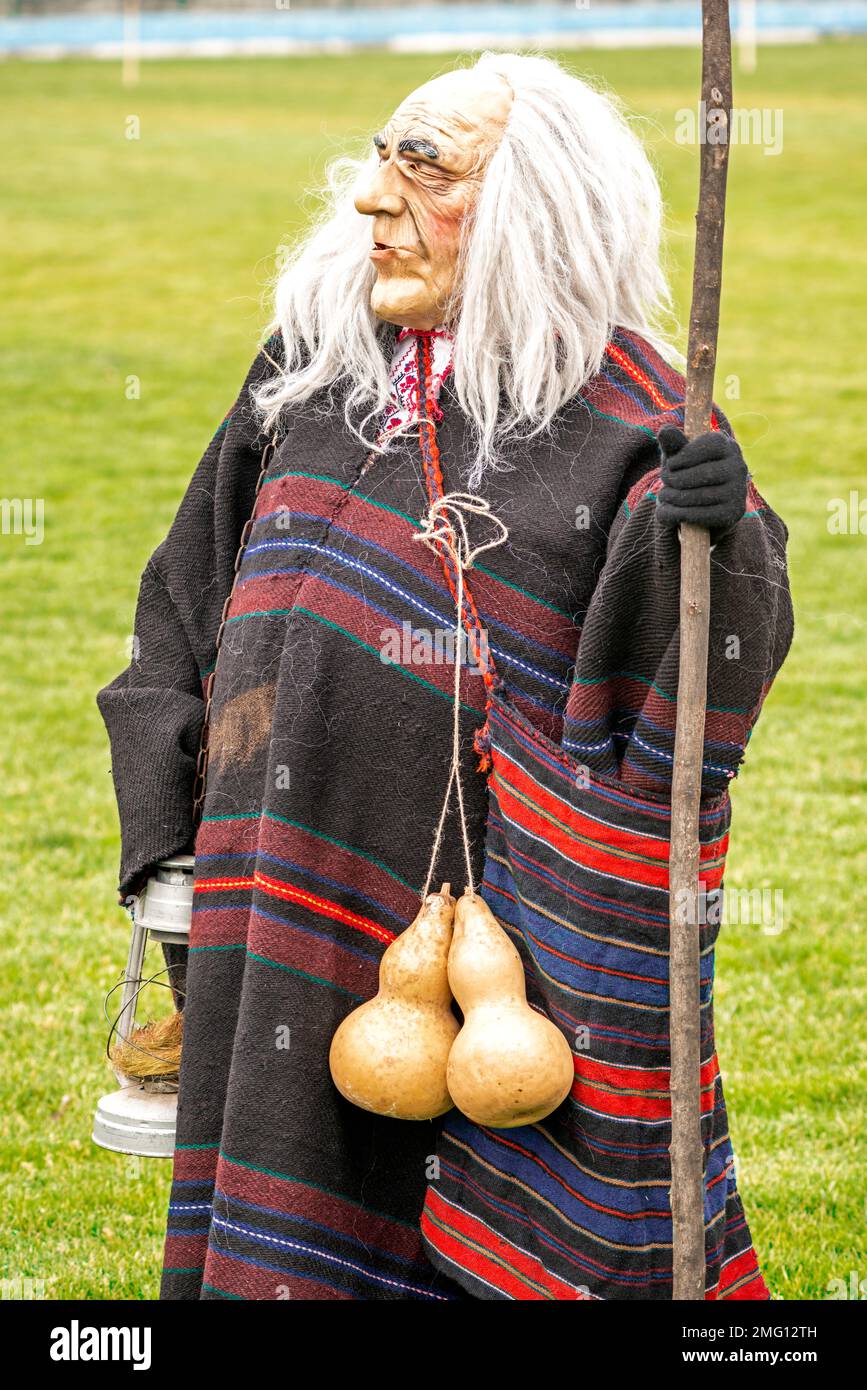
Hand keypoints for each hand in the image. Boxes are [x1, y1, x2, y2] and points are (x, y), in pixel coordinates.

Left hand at [656, 425, 748, 542]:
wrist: (703, 503)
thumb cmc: (688, 472)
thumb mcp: (678, 456)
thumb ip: (672, 443)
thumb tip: (665, 430)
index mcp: (727, 445)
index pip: (709, 445)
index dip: (685, 456)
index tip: (670, 464)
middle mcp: (738, 466)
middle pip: (703, 473)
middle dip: (676, 479)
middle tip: (664, 482)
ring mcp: (738, 490)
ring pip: (700, 495)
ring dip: (674, 497)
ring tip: (664, 496)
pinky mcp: (733, 512)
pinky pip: (702, 514)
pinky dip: (679, 514)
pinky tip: (666, 512)